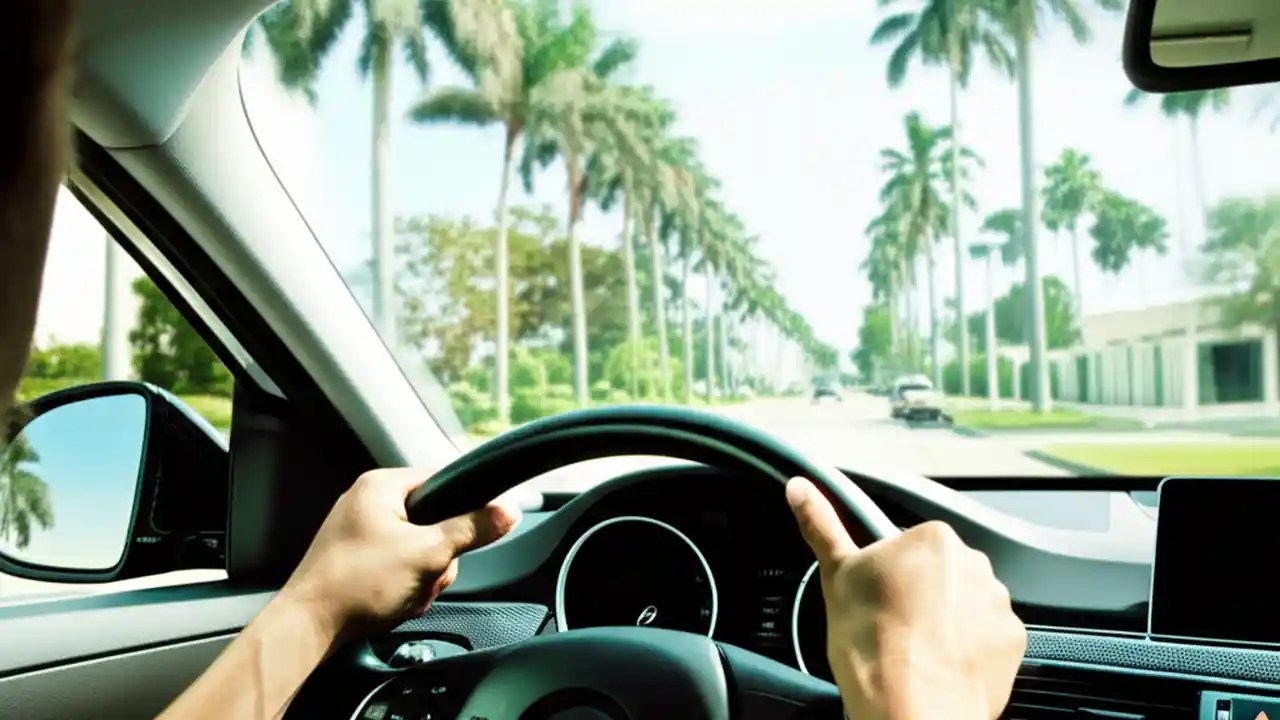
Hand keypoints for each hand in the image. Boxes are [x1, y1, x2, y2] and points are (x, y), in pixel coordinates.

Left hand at [279, 468, 520, 637]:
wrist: (308, 628)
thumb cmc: (356, 584)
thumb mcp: (427, 553)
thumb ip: (472, 530)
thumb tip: (508, 512)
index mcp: (381, 485)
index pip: (442, 481)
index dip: (463, 509)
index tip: (473, 533)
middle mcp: (367, 501)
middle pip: (434, 521)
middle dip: (439, 557)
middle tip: (426, 574)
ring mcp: (359, 532)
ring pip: (419, 548)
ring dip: (423, 576)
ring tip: (406, 592)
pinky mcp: (355, 559)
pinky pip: (398, 564)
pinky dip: (404, 585)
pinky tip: (394, 601)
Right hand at [786, 477, 1025, 719]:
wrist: (911, 706)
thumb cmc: (872, 642)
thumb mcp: (837, 577)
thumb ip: (821, 526)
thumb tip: (799, 487)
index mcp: (932, 538)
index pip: (909, 547)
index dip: (889, 574)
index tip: (878, 598)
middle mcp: (974, 563)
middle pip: (942, 573)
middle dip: (922, 594)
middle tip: (893, 625)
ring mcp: (997, 602)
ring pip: (965, 604)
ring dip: (947, 620)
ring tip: (917, 650)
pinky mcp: (1011, 640)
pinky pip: (987, 635)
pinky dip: (969, 647)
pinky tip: (942, 664)